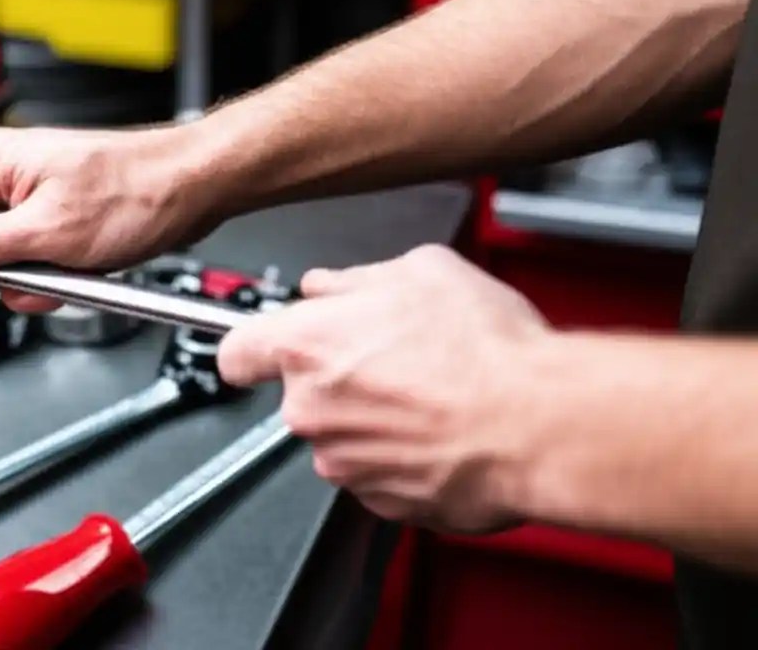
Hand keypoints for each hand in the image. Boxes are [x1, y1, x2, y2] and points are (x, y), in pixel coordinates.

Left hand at [218, 245, 552, 533]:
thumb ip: (354, 280)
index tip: (268, 347)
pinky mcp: (380, 501)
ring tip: (430, 394)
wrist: (537, 424)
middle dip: (337, 377)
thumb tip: (329, 287)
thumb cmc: (484, 350)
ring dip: (372, 418)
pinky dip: (401, 456)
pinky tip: (442, 430)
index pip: (235, 353)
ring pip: (341, 435)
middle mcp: (312, 410)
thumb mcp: (421, 271)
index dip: (253, 347)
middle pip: (299, 393)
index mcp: (305, 347)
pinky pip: (377, 472)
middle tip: (393, 357)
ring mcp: (343, 463)